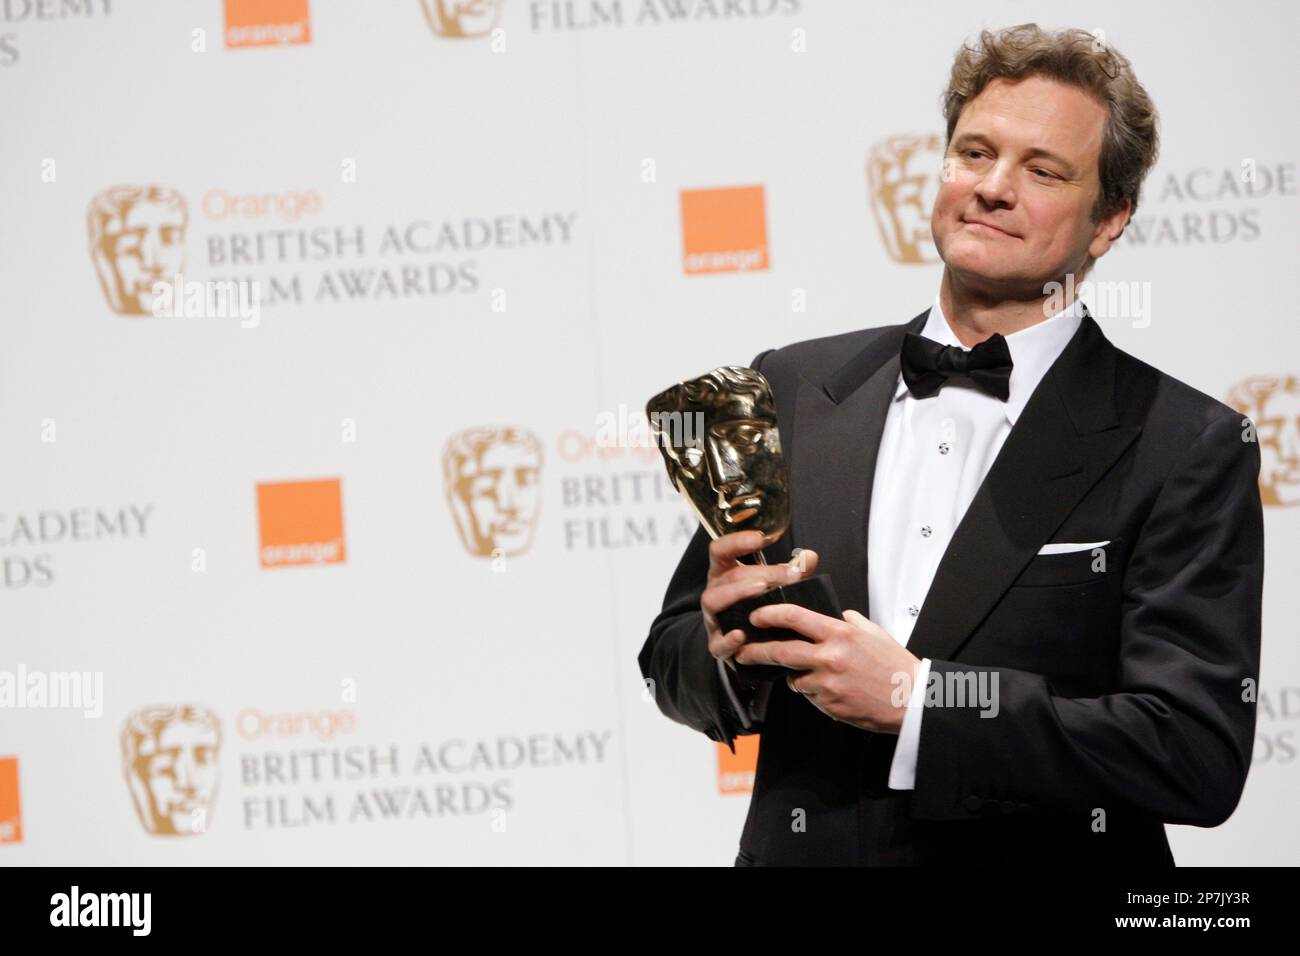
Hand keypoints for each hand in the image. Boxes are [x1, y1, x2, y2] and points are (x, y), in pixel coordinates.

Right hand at [701, 530, 818, 671]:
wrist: (748, 646)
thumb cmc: (758, 609)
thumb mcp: (771, 587)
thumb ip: (790, 572)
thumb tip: (809, 557)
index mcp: (724, 574)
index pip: (720, 550)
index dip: (737, 541)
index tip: (761, 538)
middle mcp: (715, 592)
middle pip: (727, 575)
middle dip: (758, 572)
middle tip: (787, 574)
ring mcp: (713, 619)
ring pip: (712, 600)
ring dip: (736, 593)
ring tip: (761, 589)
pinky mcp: (717, 645)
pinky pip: (716, 643)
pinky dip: (728, 639)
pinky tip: (742, 635)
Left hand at [735, 605, 920, 733]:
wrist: (912, 700)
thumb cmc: (894, 665)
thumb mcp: (873, 632)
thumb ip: (850, 621)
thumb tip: (835, 615)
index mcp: (840, 633)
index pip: (794, 616)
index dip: (768, 615)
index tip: (756, 617)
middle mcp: (830, 656)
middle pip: (780, 651)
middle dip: (756, 651)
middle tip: (743, 651)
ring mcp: (828, 683)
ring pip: (794, 678)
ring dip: (794, 677)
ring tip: (809, 676)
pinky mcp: (829, 705)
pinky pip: (810, 696)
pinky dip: (812, 693)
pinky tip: (830, 690)